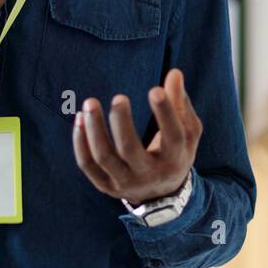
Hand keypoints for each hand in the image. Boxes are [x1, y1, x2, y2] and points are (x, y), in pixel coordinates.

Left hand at [72, 68, 202, 205]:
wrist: (162, 194)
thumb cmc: (175, 152)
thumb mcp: (187, 131)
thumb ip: (181, 103)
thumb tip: (174, 73)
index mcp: (174, 159)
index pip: (172, 137)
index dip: (165, 113)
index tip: (155, 90)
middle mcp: (149, 174)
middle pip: (130, 149)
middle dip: (122, 122)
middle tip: (119, 98)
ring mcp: (125, 182)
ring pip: (104, 157)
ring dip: (94, 129)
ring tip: (90, 103)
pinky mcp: (106, 185)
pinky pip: (87, 165)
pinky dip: (80, 143)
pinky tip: (79, 119)